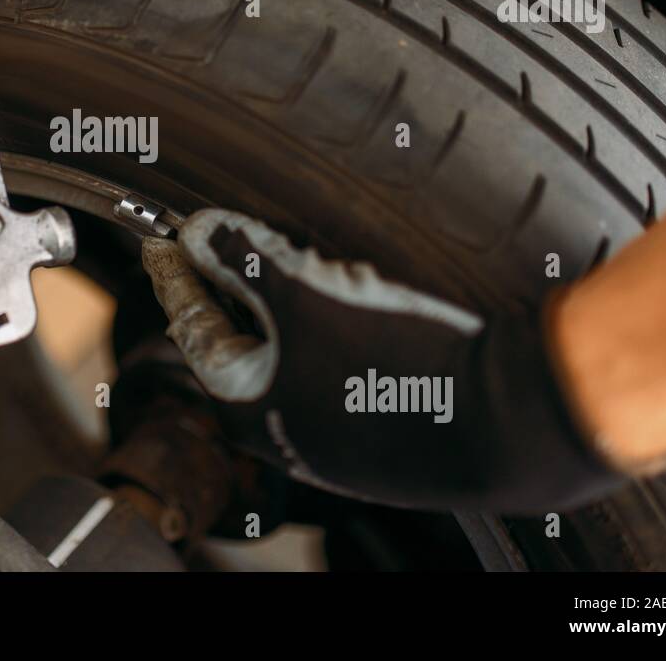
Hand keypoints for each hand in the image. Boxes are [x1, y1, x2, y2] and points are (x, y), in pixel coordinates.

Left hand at [174, 209, 622, 512]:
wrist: (501, 421)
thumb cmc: (393, 366)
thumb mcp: (305, 298)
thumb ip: (245, 262)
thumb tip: (199, 232)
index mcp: (247, 403)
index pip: (193, 325)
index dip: (178, 274)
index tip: (164, 241)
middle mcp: (280, 429)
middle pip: (244, 335)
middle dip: (241, 281)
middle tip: (232, 237)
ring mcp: (329, 433)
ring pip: (293, 346)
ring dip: (294, 298)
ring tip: (309, 262)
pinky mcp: (372, 426)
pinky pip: (335, 364)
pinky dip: (334, 323)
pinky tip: (358, 299)